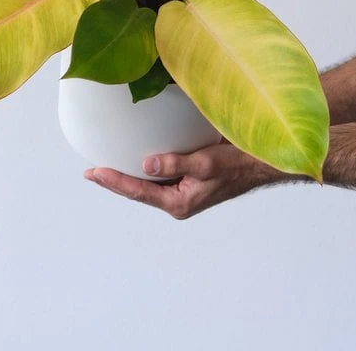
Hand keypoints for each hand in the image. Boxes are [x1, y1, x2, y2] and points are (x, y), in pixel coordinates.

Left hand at [84, 140, 290, 218]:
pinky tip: (139, 154)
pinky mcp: (189, 178)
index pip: (138, 191)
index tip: (93, 172)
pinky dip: (148, 165)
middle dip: (116, 180)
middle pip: (139, 190)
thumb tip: (145, 164)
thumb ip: (176, 163)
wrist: (264, 164)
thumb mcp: (207, 163)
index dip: (114, 181)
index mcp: (180, 202)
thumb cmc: (240, 164)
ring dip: (130, 173)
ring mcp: (184, 190)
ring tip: (107, 164)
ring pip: (150, 183)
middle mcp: (178, 199)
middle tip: (91, 171)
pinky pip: (162, 173)